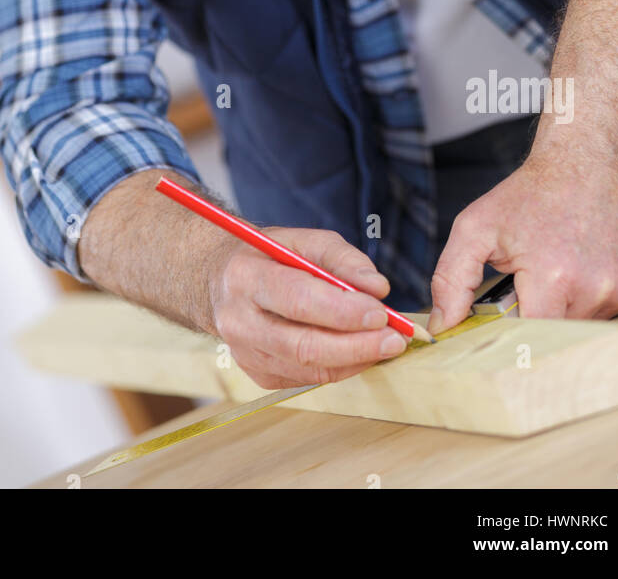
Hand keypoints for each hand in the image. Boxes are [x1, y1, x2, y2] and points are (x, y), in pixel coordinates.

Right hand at [208, 226, 408, 388]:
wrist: (223, 282)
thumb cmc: (270, 256)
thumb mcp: (303, 240)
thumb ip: (342, 258)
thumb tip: (378, 288)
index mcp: (246, 277)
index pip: (298, 299)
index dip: (343, 310)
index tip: (381, 313)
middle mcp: (238, 320)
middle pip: (303, 345)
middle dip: (356, 345)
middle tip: (394, 340)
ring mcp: (245, 354)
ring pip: (308, 368)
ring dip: (354, 359)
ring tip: (386, 345)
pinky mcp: (258, 374)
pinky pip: (307, 378)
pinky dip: (340, 367)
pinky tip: (359, 351)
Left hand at [427, 152, 617, 333]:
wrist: (589, 163)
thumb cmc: (531, 194)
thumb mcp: (476, 227)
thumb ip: (452, 279)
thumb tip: (444, 325)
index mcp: (553, 276)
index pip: (529, 344)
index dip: (509, 343)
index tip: (498, 334)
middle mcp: (595, 288)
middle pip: (556, 339)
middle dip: (536, 321)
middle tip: (528, 289)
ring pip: (585, 330)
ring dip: (566, 312)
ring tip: (558, 273)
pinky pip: (613, 317)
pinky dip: (593, 303)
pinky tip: (584, 270)